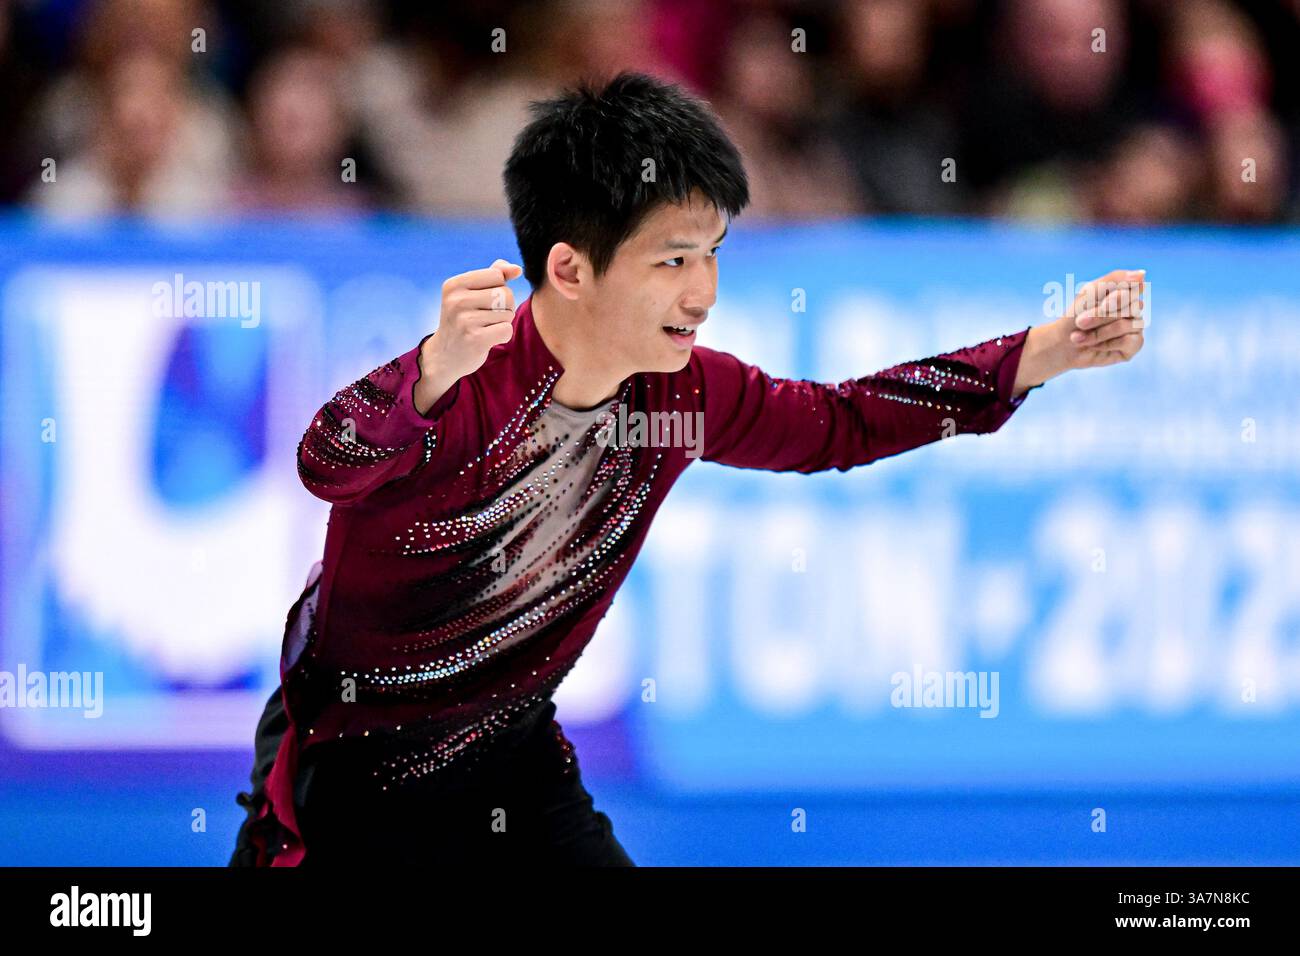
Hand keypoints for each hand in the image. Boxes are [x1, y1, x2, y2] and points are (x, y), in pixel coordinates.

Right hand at [415, 259, 521, 412]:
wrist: (444, 356)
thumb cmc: (463, 319)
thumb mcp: (472, 292)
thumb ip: (494, 275)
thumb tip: (517, 269)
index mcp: (454, 284)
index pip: (497, 275)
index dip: (498, 288)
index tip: (483, 301)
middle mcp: (456, 300)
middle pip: (506, 294)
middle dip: (504, 307)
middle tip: (485, 318)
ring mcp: (465, 320)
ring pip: (508, 313)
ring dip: (502, 323)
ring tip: (483, 329)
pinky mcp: (475, 339)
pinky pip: (507, 330)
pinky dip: (503, 336)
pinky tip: (487, 339)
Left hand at [1012, 268, 1146, 396]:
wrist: (1062, 344)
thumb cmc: (1075, 316)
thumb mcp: (1090, 293)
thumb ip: (1114, 280)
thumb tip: (1142, 274)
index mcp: (1126, 291)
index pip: (1134, 287)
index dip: (1114, 297)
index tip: (1094, 303)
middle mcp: (1134, 307)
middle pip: (1130, 306)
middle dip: (1099, 316)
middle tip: (1079, 322)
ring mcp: (1136, 326)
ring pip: (1126, 325)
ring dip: (1098, 332)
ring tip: (1079, 337)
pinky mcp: (1134, 345)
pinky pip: (1129, 341)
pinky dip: (1107, 344)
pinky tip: (1095, 346)